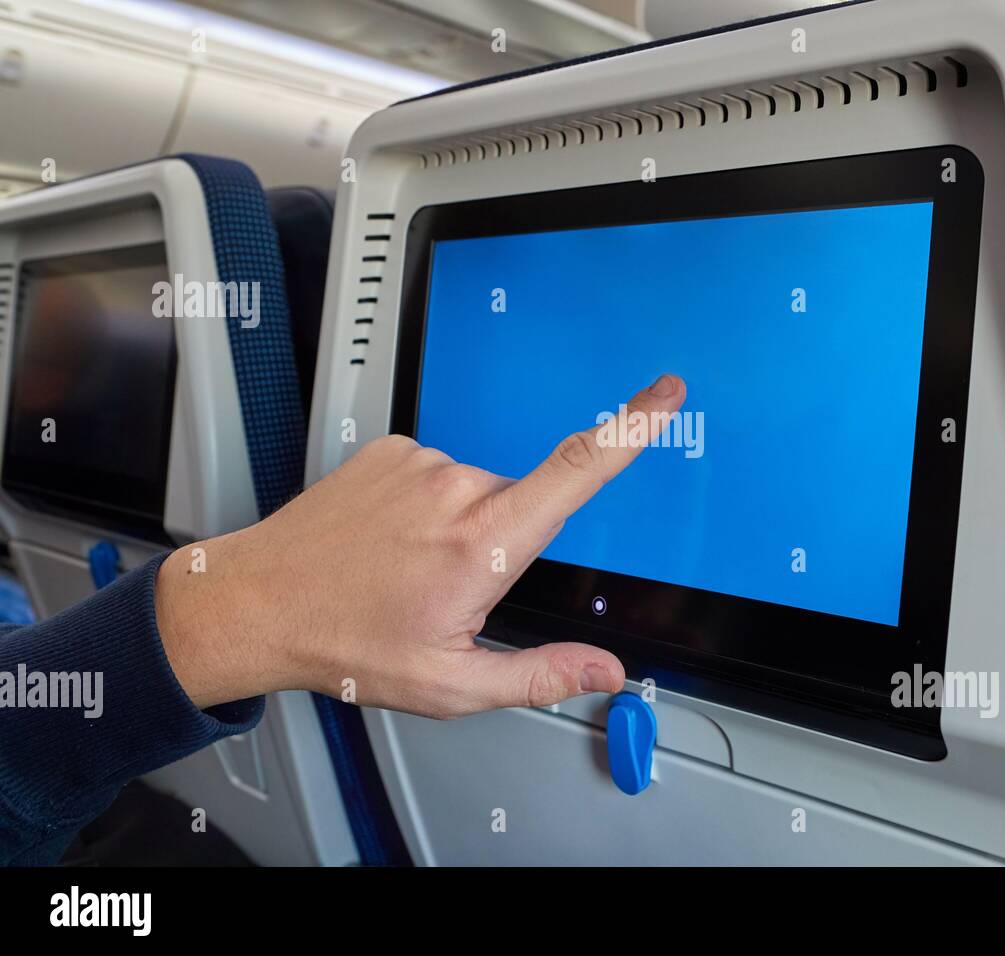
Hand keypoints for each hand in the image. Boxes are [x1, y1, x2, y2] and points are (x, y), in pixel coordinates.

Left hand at [155, 374, 685, 716]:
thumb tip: (605, 670)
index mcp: (485, 544)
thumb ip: (539, 673)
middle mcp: (458, 488)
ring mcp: (422, 461)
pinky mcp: (393, 449)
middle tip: (443, 589)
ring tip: (403, 567)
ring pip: (478, 491)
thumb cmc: (346, 644)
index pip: (577, 472)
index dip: (631, 429)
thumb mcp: (450, 682)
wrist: (258, 602)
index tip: (665, 397)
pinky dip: (426, 505)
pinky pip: (438, 473)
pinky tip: (387, 540)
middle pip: (523, 504)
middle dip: (502, 544)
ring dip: (460, 526)